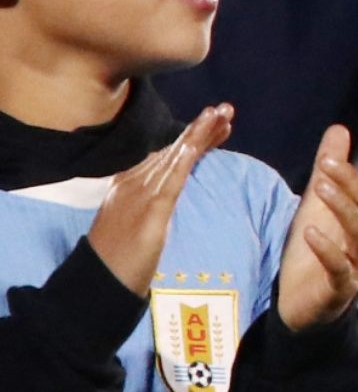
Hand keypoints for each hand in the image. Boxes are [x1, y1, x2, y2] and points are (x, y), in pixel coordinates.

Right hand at [87, 105, 233, 293]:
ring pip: (175, 158)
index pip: (166, 155)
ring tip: (221, 114)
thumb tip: (168, 192)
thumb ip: (150, 203)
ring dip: (199, 134)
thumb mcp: (136, 222)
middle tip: (226, 109)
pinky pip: (171, 179)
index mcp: (129, 185)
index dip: (192, 137)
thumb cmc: (118, 258)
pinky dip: (186, 158)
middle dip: (200, 129)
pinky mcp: (150, 211)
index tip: (215, 122)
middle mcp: (133, 184)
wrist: (98, 282)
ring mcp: (139, 195)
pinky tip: (198, 141)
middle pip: (173, 151)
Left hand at [275, 125, 357, 331]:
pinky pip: (339, 266)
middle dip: (351, 181)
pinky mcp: (341, 287)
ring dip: (342, 207)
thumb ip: (331, 170)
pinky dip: (325, 249)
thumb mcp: (319, 205)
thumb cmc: (316, 250)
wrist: (304, 304)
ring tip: (319, 187)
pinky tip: (308, 232)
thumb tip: (339, 128)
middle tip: (326, 162)